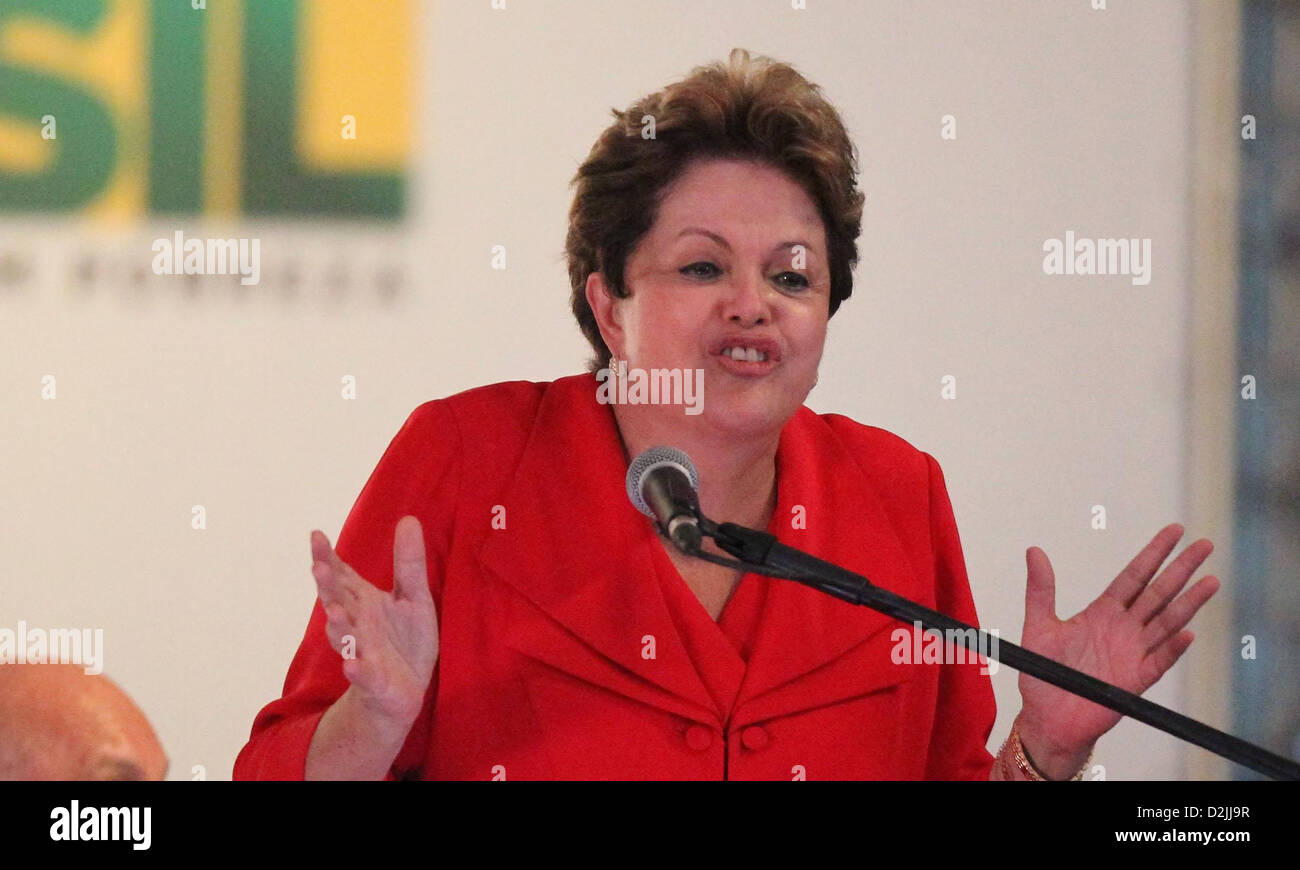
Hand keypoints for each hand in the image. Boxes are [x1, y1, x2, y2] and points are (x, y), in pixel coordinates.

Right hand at [310, 515, 438, 726]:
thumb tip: (408, 518)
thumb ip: (408, 563)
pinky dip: (357, 670)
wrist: (403, 691)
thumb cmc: (403, 640)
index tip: (316, 535)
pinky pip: (363, 675)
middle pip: (337, 602)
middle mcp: (357, 624)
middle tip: (318, 566)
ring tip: (334, 613)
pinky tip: (351, 666)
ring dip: (338, 627)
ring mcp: (362, 651)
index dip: (328, 557)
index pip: (342, 576)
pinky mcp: (373, 679)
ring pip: (345, 637)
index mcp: (363, 601)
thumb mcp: (414, 597)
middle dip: (327, 587)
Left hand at [1015, 524, 1219, 777]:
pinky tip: (1187, 633)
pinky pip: (1159, 661)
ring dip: (1188, 603)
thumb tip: (1034, 551)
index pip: (1134, 576)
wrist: (1048, 719)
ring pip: (1167, 623)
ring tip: (1210, 581)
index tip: (1174, 531)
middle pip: (1158, 593)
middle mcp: (1123, 629)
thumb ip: (1040, 590)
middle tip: (1204, 544)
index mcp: (1102, 612)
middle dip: (1181, 569)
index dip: (1154, 553)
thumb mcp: (1037, 626)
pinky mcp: (1135, 681)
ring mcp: (1133, 654)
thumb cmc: (1043, 675)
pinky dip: (1172, 648)